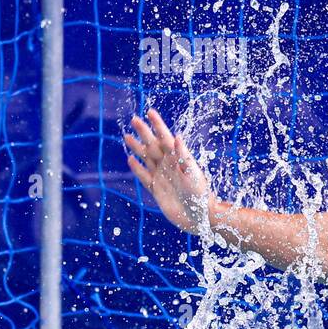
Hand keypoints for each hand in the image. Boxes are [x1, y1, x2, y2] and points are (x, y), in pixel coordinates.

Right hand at [124, 108, 214, 233]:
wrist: (198, 216)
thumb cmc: (200, 194)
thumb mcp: (192, 173)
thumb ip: (183, 156)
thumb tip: (177, 137)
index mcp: (179, 159)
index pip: (166, 138)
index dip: (158, 125)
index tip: (150, 112)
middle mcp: (169, 165)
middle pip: (153, 145)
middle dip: (144, 132)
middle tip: (134, 119)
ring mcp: (162, 177)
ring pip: (146, 158)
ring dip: (138, 147)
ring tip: (127, 136)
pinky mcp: (157, 189)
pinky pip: (144, 176)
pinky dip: (137, 168)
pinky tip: (130, 159)